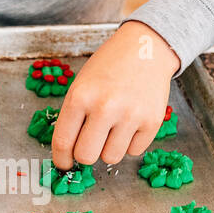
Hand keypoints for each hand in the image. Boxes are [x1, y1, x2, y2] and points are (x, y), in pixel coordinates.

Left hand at [51, 21, 179, 168]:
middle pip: (86, 156)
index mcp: (80, 97)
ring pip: (111, 158)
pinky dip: (130, 143)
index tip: (64, 163)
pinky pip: (134, 152)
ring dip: (109, 148)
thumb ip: (73, 117)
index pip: (63, 142)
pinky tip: (130, 123)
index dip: (61, 159)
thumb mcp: (82, 85)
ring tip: (113, 128)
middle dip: (85, 155)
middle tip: (90, 144)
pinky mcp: (152, 122)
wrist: (146, 49)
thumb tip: (68, 153)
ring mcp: (131, 116)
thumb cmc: (110, 67)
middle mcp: (105, 107)